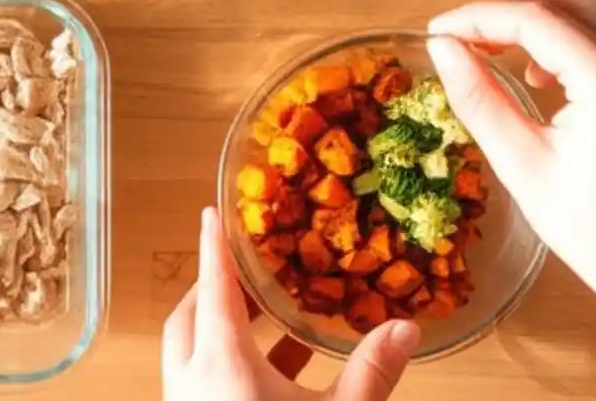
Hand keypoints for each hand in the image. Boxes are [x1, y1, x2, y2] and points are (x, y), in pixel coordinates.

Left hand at [162, 207, 419, 400]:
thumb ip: (371, 374)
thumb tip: (406, 329)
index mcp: (220, 366)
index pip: (214, 287)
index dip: (216, 246)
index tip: (212, 211)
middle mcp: (189, 383)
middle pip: (190, 316)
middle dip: (215, 287)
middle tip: (249, 268)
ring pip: (191, 352)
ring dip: (224, 329)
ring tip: (273, 316)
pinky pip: (201, 383)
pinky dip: (230, 366)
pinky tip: (278, 375)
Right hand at [427, 0, 595, 396]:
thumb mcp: (525, 169)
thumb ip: (479, 100)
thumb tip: (443, 49)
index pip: (534, 19)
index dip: (476, 17)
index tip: (438, 31)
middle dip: (513, 10)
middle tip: (471, 43)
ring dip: (557, 14)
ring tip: (522, 61)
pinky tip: (573, 68)